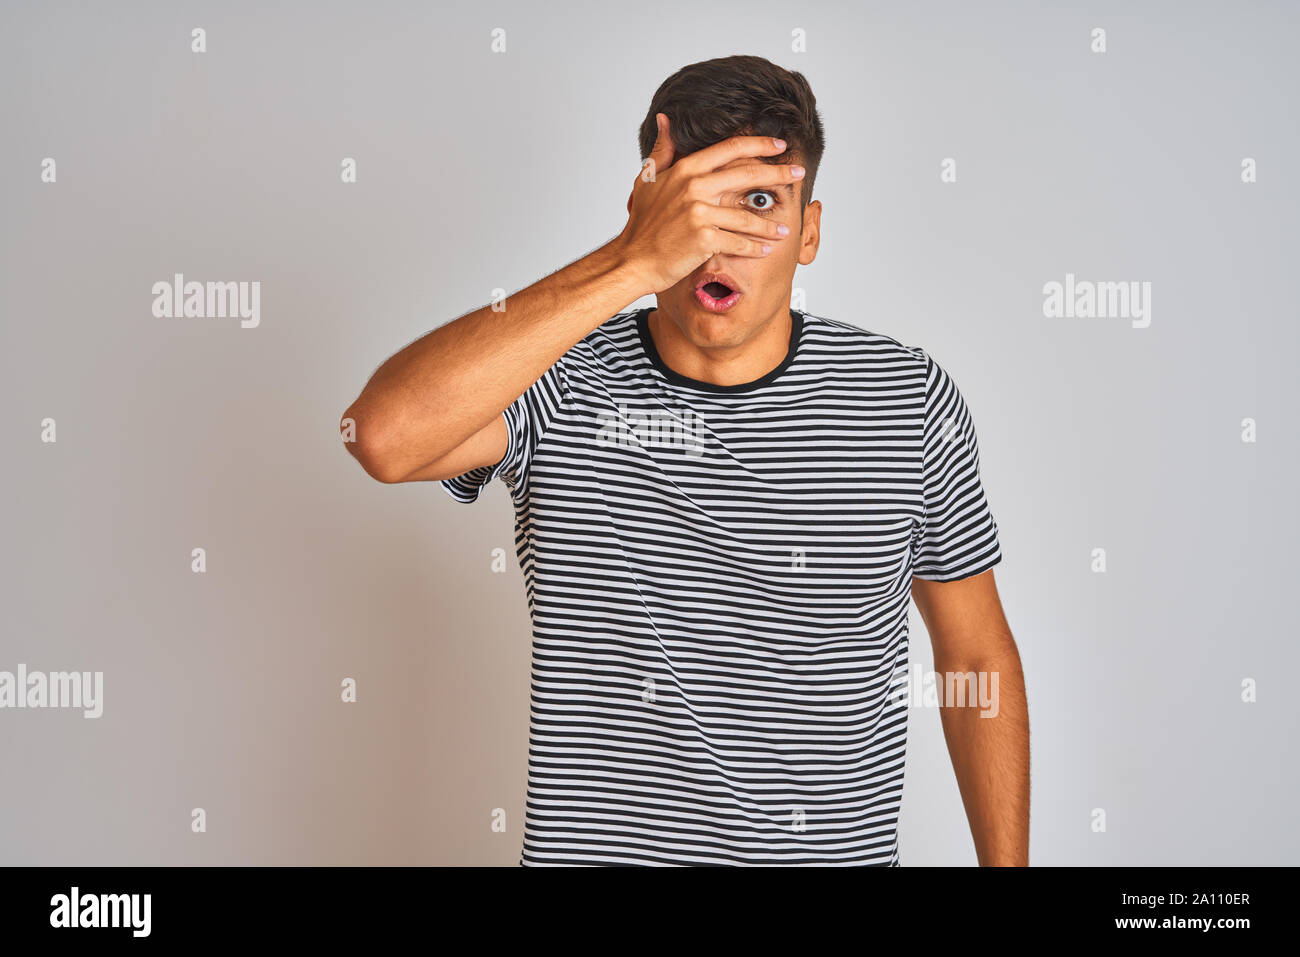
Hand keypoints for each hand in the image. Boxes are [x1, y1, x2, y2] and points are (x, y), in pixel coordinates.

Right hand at [615, 113, 803, 295]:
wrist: (632, 260)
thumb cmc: (641, 223)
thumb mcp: (647, 179)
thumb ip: (663, 149)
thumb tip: (664, 119)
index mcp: (685, 169)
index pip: (730, 149)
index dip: (759, 145)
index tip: (780, 146)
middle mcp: (694, 187)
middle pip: (746, 175)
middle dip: (778, 174)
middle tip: (798, 174)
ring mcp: (699, 213)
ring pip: (746, 215)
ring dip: (770, 224)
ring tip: (785, 229)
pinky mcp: (703, 239)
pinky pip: (738, 242)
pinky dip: (754, 248)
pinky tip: (767, 250)